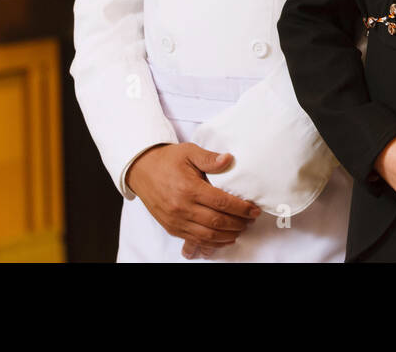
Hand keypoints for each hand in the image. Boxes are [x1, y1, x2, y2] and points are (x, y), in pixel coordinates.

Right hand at [124, 143, 261, 258]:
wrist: (142, 170)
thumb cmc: (168, 160)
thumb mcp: (189, 151)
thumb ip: (210, 158)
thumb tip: (229, 159)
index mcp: (189, 188)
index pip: (222, 202)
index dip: (241, 208)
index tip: (254, 209)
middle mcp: (182, 207)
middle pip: (217, 222)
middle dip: (238, 223)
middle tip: (250, 220)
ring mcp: (176, 220)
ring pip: (207, 236)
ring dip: (227, 236)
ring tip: (240, 229)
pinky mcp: (171, 228)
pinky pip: (194, 240)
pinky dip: (211, 243)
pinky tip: (223, 238)